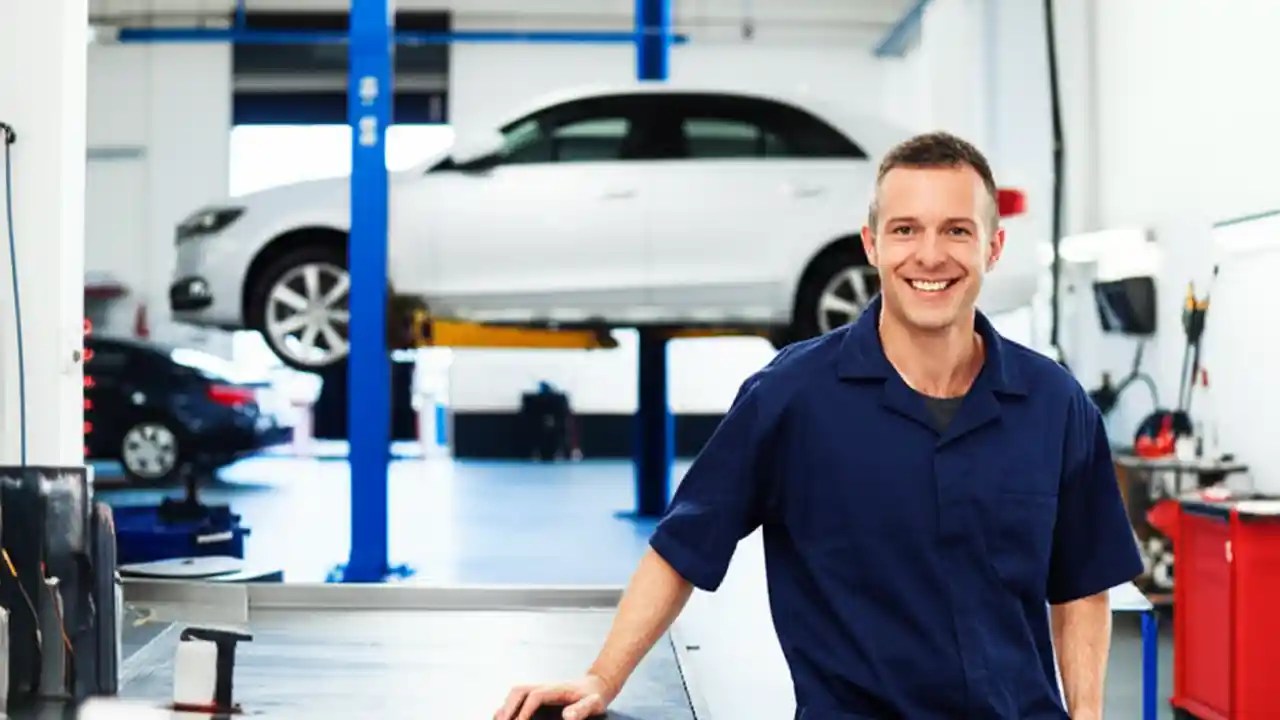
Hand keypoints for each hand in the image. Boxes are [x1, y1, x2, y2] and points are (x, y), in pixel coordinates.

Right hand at [494, 673, 613, 719]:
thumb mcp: (594, 704)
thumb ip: (582, 709)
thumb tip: (567, 716)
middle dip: (508, 706)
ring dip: (506, 705)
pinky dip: (509, 705)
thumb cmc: (594, 696)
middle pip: (520, 690)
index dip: (525, 710)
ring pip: (517, 692)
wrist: (596, 685)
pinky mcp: (539, 693)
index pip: (535, 696)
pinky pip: (519, 696)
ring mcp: (541, 688)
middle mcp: (545, 686)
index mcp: (556, 689)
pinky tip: (505, 716)